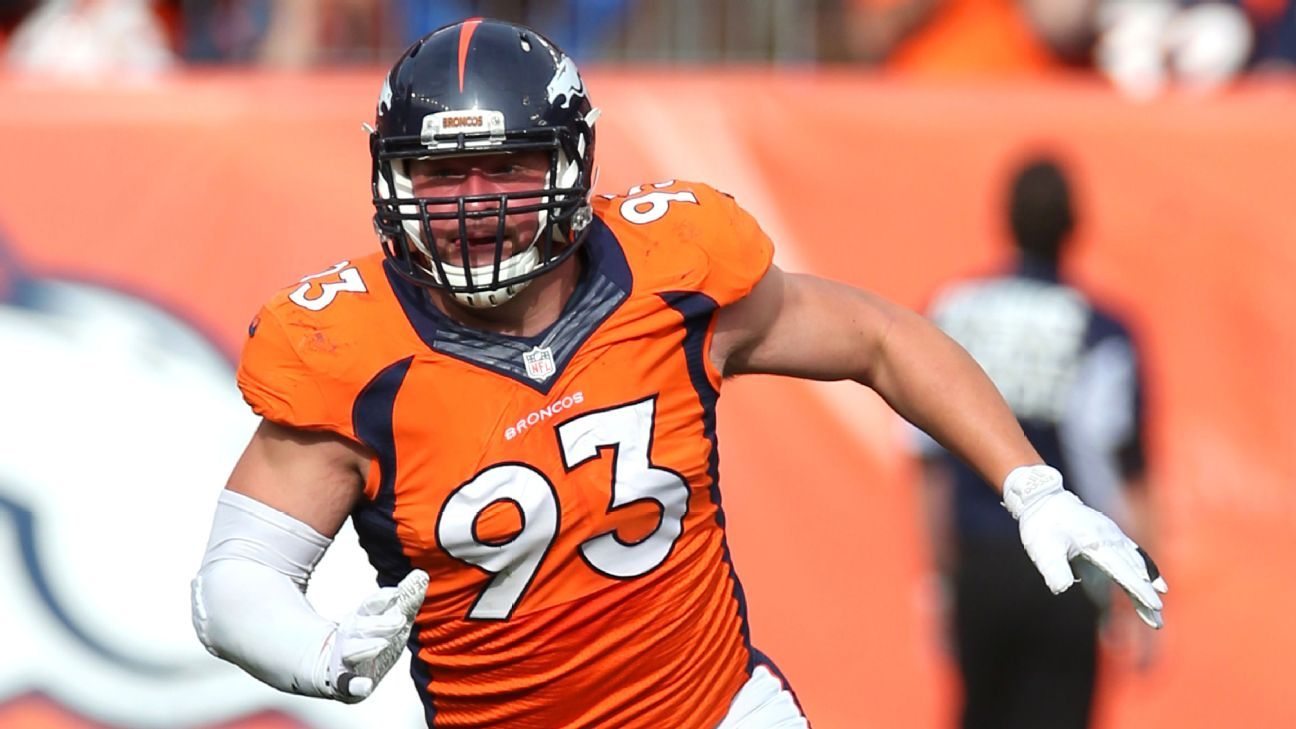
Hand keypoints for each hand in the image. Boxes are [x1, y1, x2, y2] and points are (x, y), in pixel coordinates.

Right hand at [317, 569, 429, 701]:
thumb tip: (422, 574)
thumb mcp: (386, 618)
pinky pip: (347, 684)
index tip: (395, 592)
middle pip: (363, 626)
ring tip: (382, 644)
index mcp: (362, 617)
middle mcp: (351, 636)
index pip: (370, 605)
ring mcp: (346, 658)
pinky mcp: (344, 682)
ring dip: (367, 647)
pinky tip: (365, 687)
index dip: (382, 598)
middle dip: (381, 623)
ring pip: (353, 651)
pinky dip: (355, 686)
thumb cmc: (368, 638)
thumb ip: (405, 599)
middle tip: (400, 619)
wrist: (334, 667)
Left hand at [1002, 466, 1167, 628]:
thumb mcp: (1042, 548)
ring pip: (1137, 563)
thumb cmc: (1041, 525)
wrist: (1043, 498)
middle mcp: (1110, 539)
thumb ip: (1053, 568)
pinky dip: (1146, 568)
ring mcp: (1112, 535)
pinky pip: (1134, 553)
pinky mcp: (1110, 534)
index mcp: (1095, 544)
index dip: (1139, 590)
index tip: (1155, 605)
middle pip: (1135, 571)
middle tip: (1158, 621)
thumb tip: (1062, 588)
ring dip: (1149, 584)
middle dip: (1147, 596)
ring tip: (1159, 606)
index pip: (1123, 571)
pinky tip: (1154, 579)